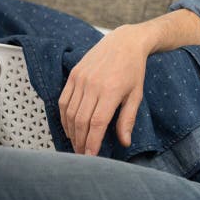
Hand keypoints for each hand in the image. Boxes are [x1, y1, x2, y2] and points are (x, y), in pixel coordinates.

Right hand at [58, 25, 150, 154]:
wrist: (124, 42)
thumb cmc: (134, 69)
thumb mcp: (136, 94)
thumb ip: (128, 119)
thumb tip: (124, 142)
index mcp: (111, 91)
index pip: (96, 123)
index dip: (91, 142)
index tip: (90, 157)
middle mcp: (93, 85)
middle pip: (80, 121)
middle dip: (80, 141)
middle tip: (83, 155)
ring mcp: (80, 79)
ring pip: (69, 113)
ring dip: (71, 132)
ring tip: (77, 144)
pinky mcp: (73, 75)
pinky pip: (63, 101)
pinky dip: (64, 117)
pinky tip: (70, 127)